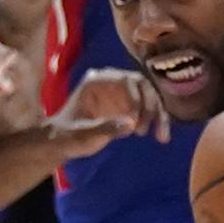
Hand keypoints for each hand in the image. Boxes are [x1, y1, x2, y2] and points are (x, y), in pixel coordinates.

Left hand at [45, 69, 167, 160]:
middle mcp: (112, 83)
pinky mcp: (128, 107)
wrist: (62, 143)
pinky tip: (161, 137)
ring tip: (161, 137)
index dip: (136, 98)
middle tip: (144, 131)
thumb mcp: (83, 135)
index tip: (135, 120)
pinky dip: (157, 122)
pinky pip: (149, 110)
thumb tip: (131, 123)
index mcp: (97, 81)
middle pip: (143, 86)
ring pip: (150, 97)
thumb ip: (105, 128)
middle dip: (150, 107)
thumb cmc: (68, 136)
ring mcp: (122, 94)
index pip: (126, 80)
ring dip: (158, 115)